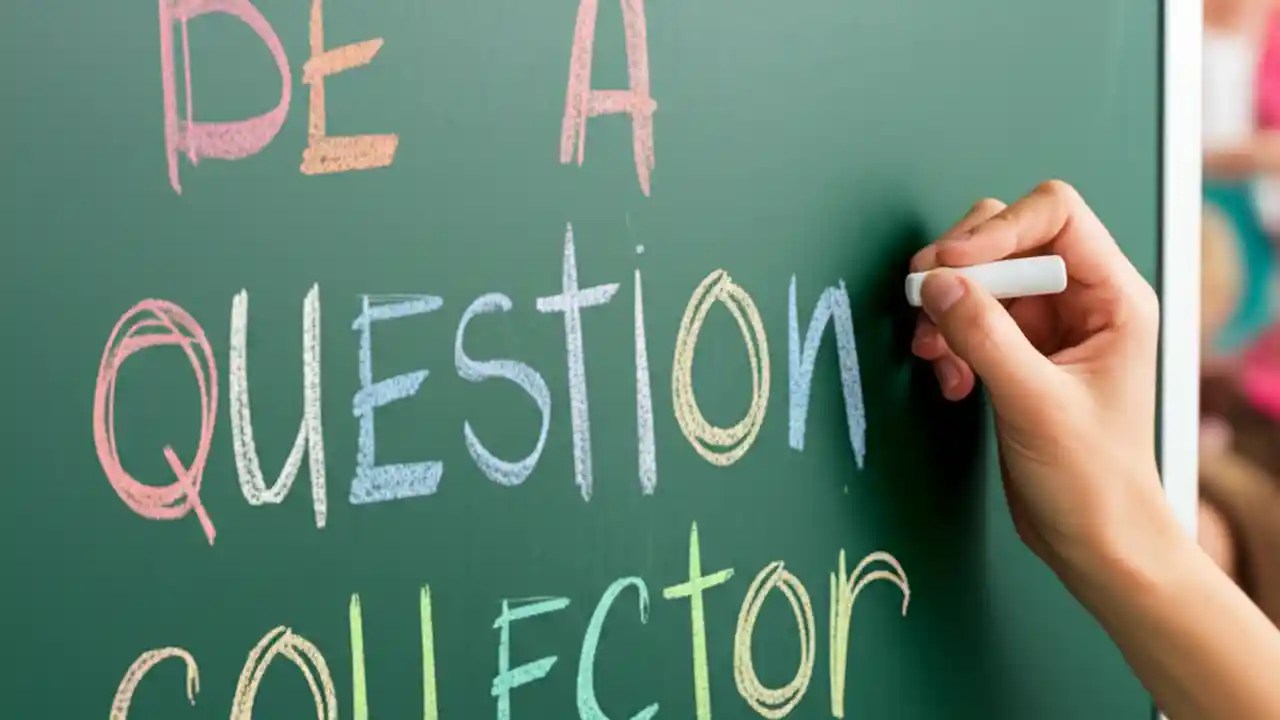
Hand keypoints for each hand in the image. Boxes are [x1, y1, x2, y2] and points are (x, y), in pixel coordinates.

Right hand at [909, 181, 1176, 577]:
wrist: (1093, 540)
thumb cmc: (1093, 480)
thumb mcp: (1037, 404)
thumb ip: (985, 336)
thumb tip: (936, 282)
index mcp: (1113, 296)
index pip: (1054, 213)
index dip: (996, 228)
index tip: (948, 263)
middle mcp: (1081, 300)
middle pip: (1008, 236)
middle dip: (959, 267)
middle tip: (923, 300)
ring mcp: (1046, 326)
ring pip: (978, 278)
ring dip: (945, 308)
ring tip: (933, 353)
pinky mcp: (1016, 354)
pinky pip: (967, 318)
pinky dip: (946, 341)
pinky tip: (950, 381)